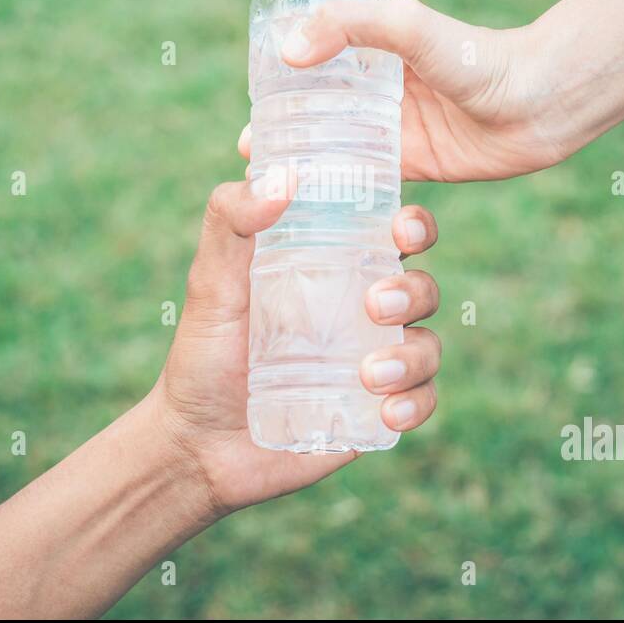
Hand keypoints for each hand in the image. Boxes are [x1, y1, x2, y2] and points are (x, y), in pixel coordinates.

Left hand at [150, 180, 441, 517]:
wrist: (196, 446)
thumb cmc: (202, 354)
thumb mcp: (210, 282)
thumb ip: (231, 220)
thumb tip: (282, 177)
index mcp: (332, 269)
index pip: (391, 233)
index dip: (414, 223)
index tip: (401, 228)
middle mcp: (361, 311)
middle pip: (421, 287)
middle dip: (414, 291)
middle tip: (376, 306)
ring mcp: (373, 362)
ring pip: (427, 345)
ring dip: (413, 355)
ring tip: (369, 375)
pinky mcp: (375, 412)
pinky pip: (421, 401)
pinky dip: (415, 404)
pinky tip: (386, 412)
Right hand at [253, 0, 563, 181]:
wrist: (541, 102)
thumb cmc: (478, 56)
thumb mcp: (409, 27)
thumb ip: (352, 27)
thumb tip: (289, 52)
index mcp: (370, 48)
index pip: (311, 58)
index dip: (277, 76)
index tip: (246, 96)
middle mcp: (376, 90)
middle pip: (315, 107)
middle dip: (280, 127)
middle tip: (248, 152)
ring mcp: (393, 130)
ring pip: (335, 147)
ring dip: (303, 163)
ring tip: (267, 184)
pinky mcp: (412, 167)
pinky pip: (366, 181)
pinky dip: (339, 192)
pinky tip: (312, 211)